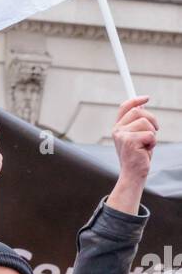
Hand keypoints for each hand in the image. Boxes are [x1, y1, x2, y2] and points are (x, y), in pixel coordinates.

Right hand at [109, 96, 156, 211]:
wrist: (133, 174)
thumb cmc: (137, 157)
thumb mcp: (137, 136)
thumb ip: (138, 122)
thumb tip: (143, 105)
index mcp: (118, 128)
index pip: (125, 107)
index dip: (136, 100)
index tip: (146, 98)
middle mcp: (117, 130)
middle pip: (138, 111)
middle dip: (151, 118)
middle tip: (155, 129)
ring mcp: (122, 135)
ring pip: (145, 122)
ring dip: (152, 133)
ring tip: (147, 145)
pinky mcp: (130, 141)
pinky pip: (149, 134)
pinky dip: (152, 142)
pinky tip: (146, 150)